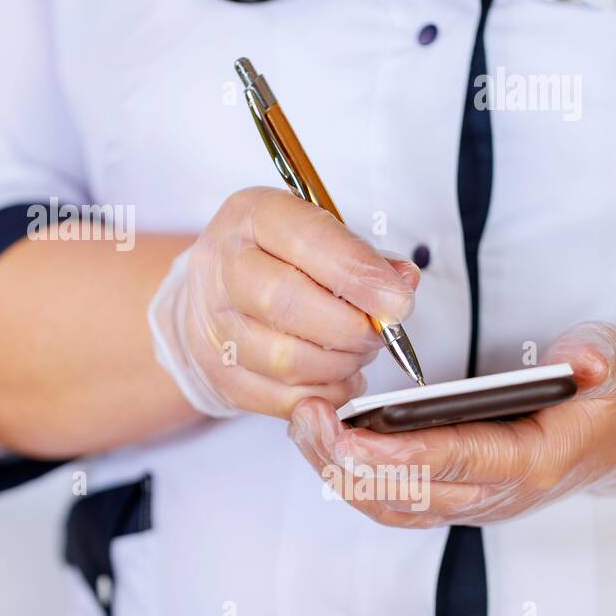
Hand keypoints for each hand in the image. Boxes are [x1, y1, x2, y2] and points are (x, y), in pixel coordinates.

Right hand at [148, 186, 418, 418]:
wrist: (213, 294)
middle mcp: (222, 266)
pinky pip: (280, 399)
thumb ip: (363, 255)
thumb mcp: (318, 234)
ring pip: (284, 360)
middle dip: (350, 327)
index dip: (358, 273)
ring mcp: (213, 324)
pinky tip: (336, 378)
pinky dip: (323, 396)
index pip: (306, 239)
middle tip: (379, 332)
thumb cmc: (276, 259)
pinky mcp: (218, 373)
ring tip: (356, 353)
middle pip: (284, 303)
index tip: (397, 301)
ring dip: (339, 365)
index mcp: (253, 216)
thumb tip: (402, 282)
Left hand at [287, 317, 615, 526]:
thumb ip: (596, 362)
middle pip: (409, 492)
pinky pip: (394, 502)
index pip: (454, 462)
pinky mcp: (457, 497)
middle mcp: (499, 493)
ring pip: (393, 504)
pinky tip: (322, 443)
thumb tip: (583, 362)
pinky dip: (352, 478)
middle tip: (307, 416)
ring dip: (340, 471)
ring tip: (303, 424)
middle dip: (348, 459)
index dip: (396, 451)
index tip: (346, 432)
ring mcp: (476, 501)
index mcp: (534, 461)